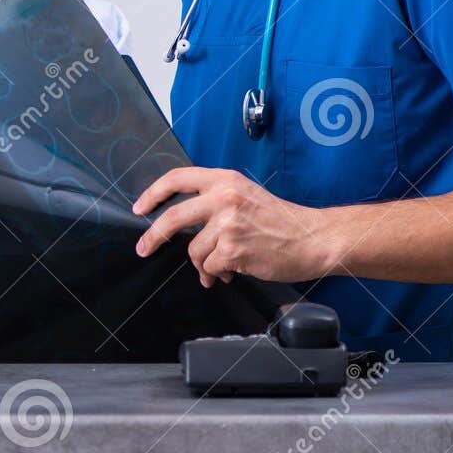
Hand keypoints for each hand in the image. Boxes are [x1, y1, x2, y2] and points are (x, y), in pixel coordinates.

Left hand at [131, 167, 336, 286]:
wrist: (313, 239)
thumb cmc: (281, 221)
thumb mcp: (246, 195)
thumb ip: (215, 201)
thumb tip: (182, 223)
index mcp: (225, 180)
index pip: (177, 178)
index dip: (153, 193)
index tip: (140, 208)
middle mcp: (224, 198)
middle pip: (173, 217)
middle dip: (154, 236)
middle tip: (143, 248)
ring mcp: (228, 224)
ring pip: (194, 250)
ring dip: (203, 264)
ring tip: (221, 266)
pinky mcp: (234, 250)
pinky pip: (210, 267)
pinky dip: (218, 274)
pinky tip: (233, 272)